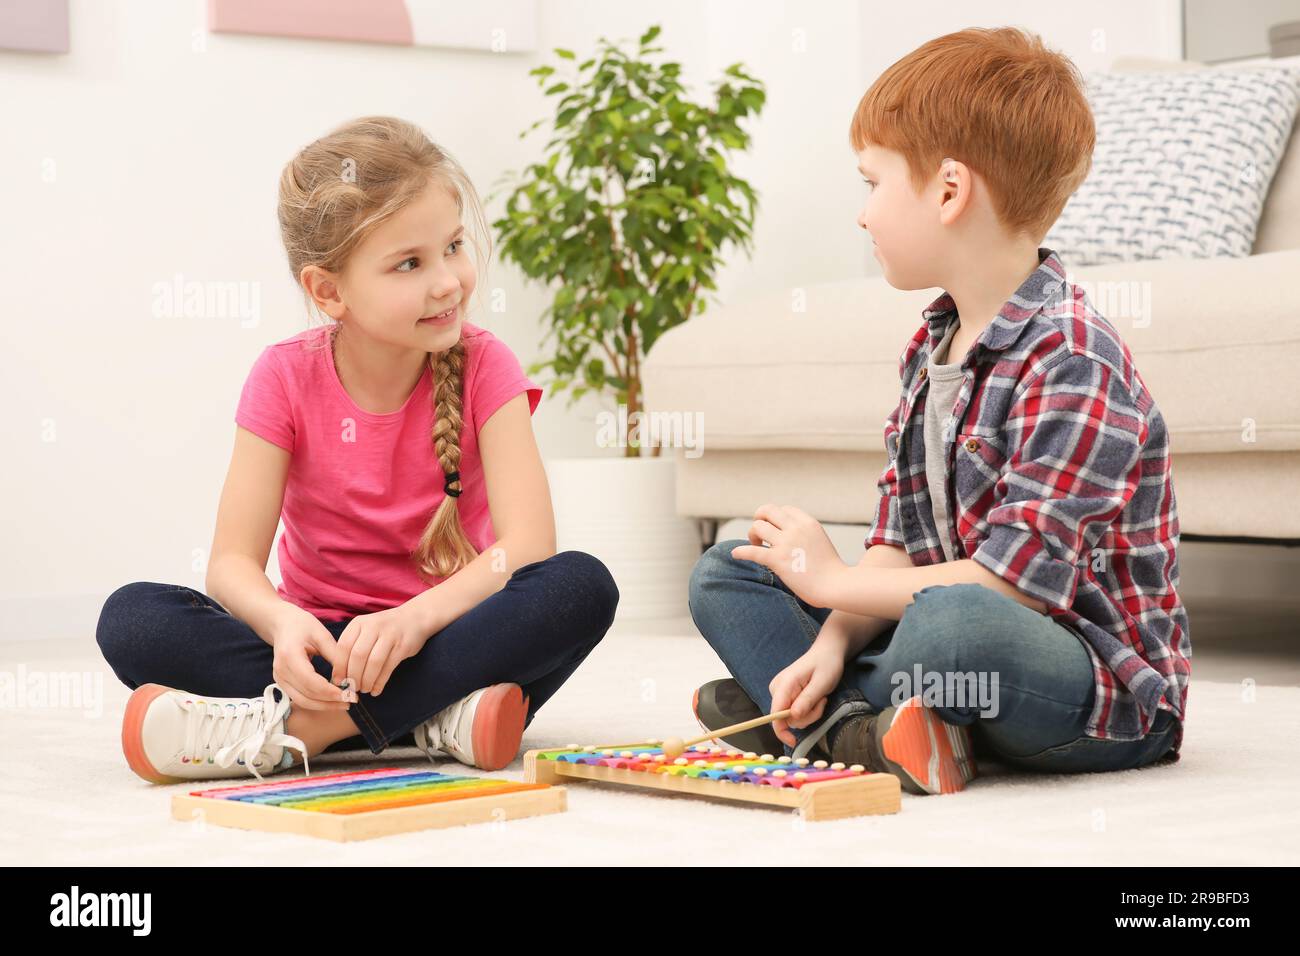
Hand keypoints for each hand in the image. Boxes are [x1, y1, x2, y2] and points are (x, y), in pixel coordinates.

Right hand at [268, 604, 352, 711]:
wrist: (281, 624)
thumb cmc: (302, 625)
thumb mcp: (321, 634)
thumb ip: (335, 654)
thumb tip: (350, 675)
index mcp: (290, 656)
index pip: (310, 681)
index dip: (330, 692)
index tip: (349, 694)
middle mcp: (281, 670)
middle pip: (306, 695)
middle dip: (330, 702)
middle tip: (351, 701)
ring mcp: (279, 679)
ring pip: (302, 701)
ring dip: (324, 706)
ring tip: (344, 703)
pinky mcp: (282, 683)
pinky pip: (299, 698)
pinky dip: (316, 702)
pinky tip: (332, 700)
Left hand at [331, 604, 427, 696]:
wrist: (414, 618)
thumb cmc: (383, 629)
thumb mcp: (365, 630)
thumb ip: (351, 647)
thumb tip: (338, 676)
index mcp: (359, 623)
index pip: (343, 646)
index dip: (339, 667)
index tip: (338, 681)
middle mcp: (373, 626)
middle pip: (358, 656)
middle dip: (353, 676)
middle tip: (352, 688)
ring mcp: (390, 635)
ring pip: (374, 662)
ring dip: (367, 680)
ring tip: (364, 689)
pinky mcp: (403, 646)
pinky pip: (389, 667)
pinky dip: (380, 682)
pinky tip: (376, 690)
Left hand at [729, 503, 845, 606]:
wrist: (836, 586)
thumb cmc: (830, 570)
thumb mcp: (819, 541)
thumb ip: (804, 535)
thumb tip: (785, 537)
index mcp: (808, 522)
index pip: (784, 509)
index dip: (775, 518)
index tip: (775, 531)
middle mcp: (796, 528)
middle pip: (767, 510)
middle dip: (759, 518)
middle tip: (759, 533)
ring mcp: (786, 543)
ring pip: (757, 527)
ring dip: (752, 535)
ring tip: (756, 546)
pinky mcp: (778, 560)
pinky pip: (752, 551)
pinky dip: (740, 552)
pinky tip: (735, 555)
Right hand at [768, 643, 845, 747]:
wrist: (827, 652)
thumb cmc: (826, 664)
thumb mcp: (822, 683)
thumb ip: (807, 700)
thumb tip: (793, 717)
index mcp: (784, 684)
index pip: (775, 714)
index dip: (781, 731)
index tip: (793, 741)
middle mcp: (777, 689)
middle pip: (786, 718)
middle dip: (807, 717)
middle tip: (821, 703)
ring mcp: (780, 692)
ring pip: (792, 718)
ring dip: (809, 713)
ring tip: (820, 698)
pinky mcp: (785, 696)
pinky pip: (794, 713)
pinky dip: (808, 711)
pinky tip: (815, 698)